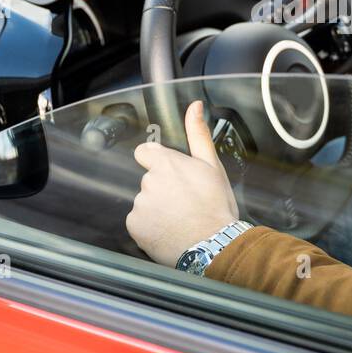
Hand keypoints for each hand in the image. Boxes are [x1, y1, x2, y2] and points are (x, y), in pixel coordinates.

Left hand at [126, 101, 239, 266]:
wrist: (214, 246)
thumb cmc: (216, 207)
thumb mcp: (212, 166)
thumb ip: (198, 134)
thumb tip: (195, 106)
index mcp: (166, 163)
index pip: (145, 153)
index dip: (157, 162)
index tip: (170, 175)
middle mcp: (148, 182)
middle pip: (149, 181)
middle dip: (162, 189)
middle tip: (184, 203)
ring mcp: (140, 205)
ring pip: (145, 202)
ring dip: (157, 210)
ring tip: (179, 220)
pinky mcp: (135, 226)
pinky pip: (139, 222)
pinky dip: (150, 227)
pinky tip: (169, 231)